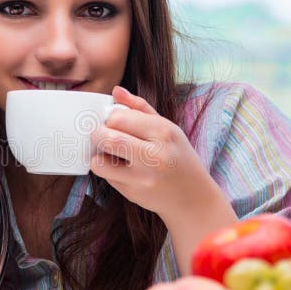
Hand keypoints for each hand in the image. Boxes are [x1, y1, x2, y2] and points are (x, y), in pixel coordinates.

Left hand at [90, 86, 236, 273]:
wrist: (193, 198)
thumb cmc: (178, 157)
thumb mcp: (168, 128)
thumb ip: (140, 108)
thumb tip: (115, 91)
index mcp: (164, 132)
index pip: (119, 117)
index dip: (109, 118)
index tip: (111, 121)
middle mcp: (154, 155)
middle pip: (108, 138)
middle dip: (97, 134)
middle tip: (100, 135)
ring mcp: (142, 177)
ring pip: (100, 162)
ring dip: (98, 155)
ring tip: (109, 153)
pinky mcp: (133, 194)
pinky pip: (107, 177)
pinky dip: (108, 170)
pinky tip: (121, 168)